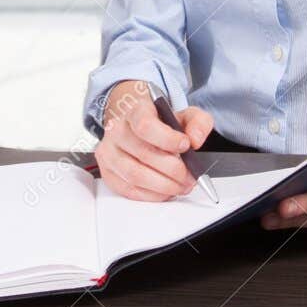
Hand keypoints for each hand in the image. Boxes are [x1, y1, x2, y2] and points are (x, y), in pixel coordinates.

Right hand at [94, 79, 214, 201]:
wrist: (140, 129)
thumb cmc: (162, 124)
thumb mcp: (186, 115)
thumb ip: (199, 123)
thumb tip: (195, 139)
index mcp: (136, 111)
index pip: (146, 126)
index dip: (168, 139)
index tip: (186, 146)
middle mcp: (118, 130)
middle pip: (144, 154)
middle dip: (173, 170)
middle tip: (190, 176)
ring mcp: (109, 152)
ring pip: (135, 175)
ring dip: (163, 186)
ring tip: (180, 186)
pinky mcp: (107, 172)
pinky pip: (128, 190)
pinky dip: (151, 195)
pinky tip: (165, 191)